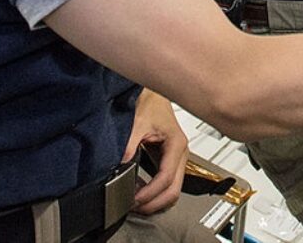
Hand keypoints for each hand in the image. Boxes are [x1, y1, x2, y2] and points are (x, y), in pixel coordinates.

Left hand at [123, 90, 187, 214]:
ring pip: (173, 191)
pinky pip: (167, 184)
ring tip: (135, 201)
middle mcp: (181, 154)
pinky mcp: (170, 161)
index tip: (134, 198)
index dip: (150, 192)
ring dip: (155, 201)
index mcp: (176, 144)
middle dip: (154, 203)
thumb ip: (130, 144)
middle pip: (174, 191)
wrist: (154, 95)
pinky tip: (140, 190)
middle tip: (134, 207)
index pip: (166, 178)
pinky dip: (155, 193)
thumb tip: (121, 163)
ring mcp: (177, 159)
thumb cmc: (151, 103)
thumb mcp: (138, 122)